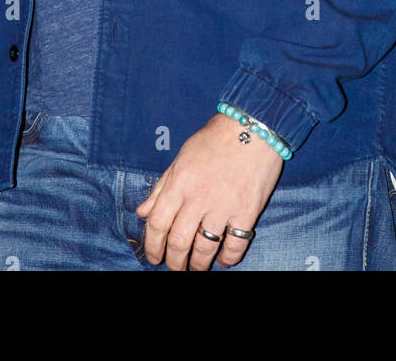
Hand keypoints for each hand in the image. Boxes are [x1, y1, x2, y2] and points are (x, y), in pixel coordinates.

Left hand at [135, 113, 282, 270]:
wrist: (253, 127)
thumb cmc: (214, 139)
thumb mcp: (182, 157)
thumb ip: (162, 187)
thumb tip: (142, 212)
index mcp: (180, 182)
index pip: (157, 222)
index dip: (152, 245)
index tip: (154, 256)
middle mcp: (198, 197)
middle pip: (179, 241)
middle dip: (174, 262)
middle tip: (175, 268)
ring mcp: (223, 206)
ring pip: (205, 248)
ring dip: (199, 264)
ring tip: (197, 267)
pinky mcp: (247, 212)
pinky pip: (235, 246)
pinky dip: (227, 258)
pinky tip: (223, 259)